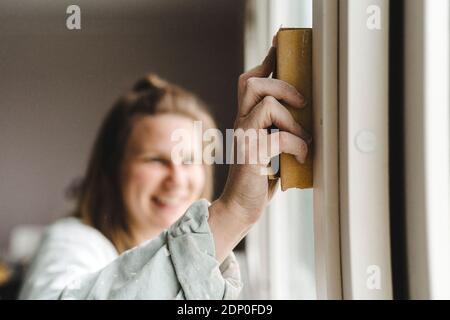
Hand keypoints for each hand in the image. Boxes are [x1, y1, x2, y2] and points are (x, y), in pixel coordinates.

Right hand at [208, 46, 310, 262]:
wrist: (239, 207)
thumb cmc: (258, 179)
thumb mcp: (268, 149)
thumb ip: (277, 130)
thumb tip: (306, 117)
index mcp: (245, 120)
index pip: (249, 82)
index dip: (266, 63)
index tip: (279, 49)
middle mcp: (240, 124)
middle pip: (253, 83)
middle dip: (282, 85)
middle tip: (302, 103)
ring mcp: (244, 139)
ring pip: (267, 104)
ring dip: (293, 120)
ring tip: (304, 138)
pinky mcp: (251, 156)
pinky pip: (279, 138)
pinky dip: (298, 146)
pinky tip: (303, 157)